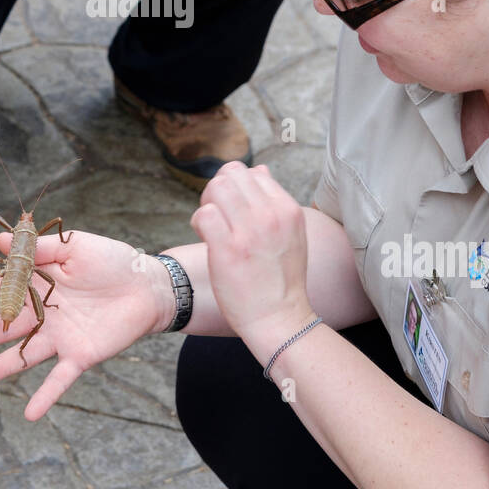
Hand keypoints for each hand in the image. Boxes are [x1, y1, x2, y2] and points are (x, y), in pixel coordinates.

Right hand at [0, 228, 170, 420]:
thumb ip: (39, 248)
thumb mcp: (74, 246)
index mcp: (35, 284)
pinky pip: (60, 378)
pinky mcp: (80, 354)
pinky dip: (46, 396)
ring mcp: (59, 336)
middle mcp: (41, 314)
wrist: (147, 284)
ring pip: (24, 355)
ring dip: (2, 367)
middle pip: (3, 326)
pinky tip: (29, 413)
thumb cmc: (110, 260)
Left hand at [189, 162, 310, 346]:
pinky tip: (205, 238)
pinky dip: (198, 223)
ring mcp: (249, 231)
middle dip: (217, 190)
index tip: (231, 209)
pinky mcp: (228, 249)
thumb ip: (274, 201)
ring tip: (211, 227)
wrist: (279, 318)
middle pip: (231, 174)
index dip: (234, 187)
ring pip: (216, 188)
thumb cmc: (281, 278)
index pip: (251, 172)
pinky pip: (204, 214)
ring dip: (207, 204)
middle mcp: (271, 215)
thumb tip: (259, 170)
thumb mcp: (291, 233)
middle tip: (216, 215)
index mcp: (288, 208)